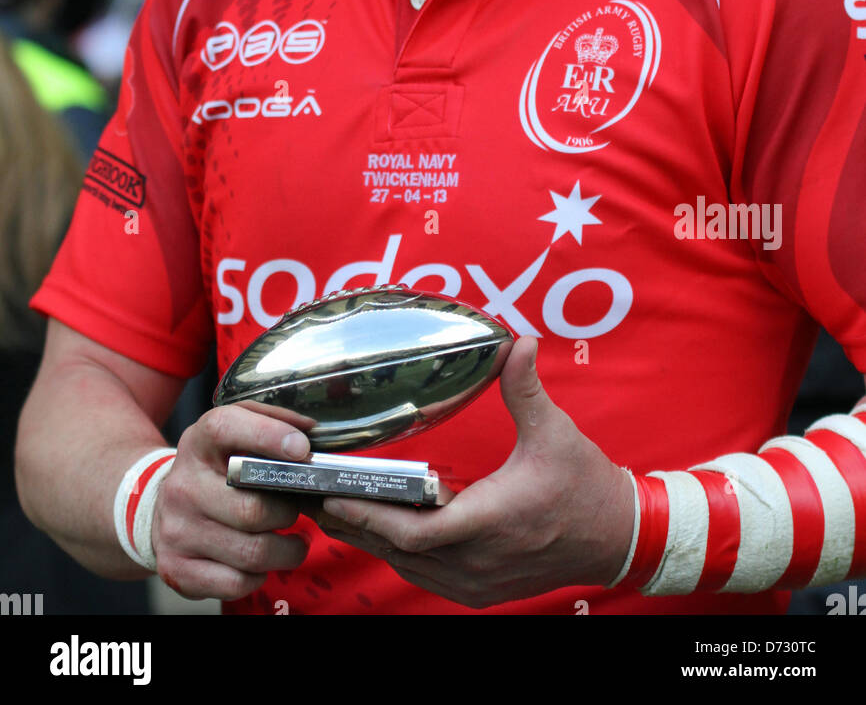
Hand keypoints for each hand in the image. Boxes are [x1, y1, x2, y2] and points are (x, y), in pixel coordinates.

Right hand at [151, 402, 312, 599]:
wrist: (160, 509)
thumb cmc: (214, 469)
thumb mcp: (233, 435)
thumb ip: (271, 421)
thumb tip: (309, 429)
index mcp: (198, 443)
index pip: (227, 429)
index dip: (267, 435)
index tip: (302, 449)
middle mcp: (182, 485)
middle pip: (252, 509)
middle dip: (287, 513)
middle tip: (296, 510)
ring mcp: (176, 530)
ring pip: (251, 552)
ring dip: (285, 551)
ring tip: (293, 543)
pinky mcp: (176, 568)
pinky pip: (235, 582)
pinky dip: (258, 576)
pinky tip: (260, 563)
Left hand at [306, 337, 634, 608]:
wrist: (618, 538)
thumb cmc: (586, 486)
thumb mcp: (554, 432)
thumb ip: (526, 388)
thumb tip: (515, 341)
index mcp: (490, 520)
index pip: (414, 530)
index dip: (369, 514)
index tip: (333, 493)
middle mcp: (478, 560)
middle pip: (398, 549)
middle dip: (354, 523)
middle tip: (312, 495)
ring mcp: (478, 581)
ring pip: (408, 566)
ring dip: (371, 540)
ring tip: (332, 510)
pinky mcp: (481, 589)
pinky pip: (427, 576)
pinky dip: (399, 554)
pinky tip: (379, 532)